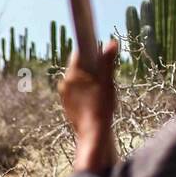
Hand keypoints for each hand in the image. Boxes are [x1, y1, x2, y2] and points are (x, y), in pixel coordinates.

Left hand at [59, 38, 118, 171]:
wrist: (92, 133)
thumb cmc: (101, 107)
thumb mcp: (107, 82)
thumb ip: (108, 62)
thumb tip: (111, 42)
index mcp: (72, 75)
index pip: (79, 54)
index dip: (90, 51)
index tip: (100, 53)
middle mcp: (64, 83)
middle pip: (78, 67)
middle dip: (91, 67)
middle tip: (105, 76)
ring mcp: (64, 95)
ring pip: (77, 81)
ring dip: (88, 80)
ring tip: (101, 90)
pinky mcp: (67, 105)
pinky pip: (76, 92)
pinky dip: (84, 92)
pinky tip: (95, 100)